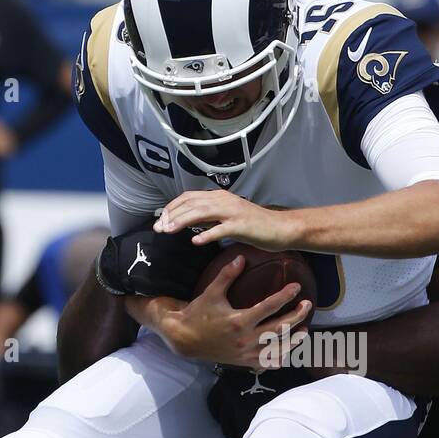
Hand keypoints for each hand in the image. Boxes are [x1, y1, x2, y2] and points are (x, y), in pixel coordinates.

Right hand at [149, 255, 311, 367]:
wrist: (185, 339)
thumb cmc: (198, 313)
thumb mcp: (211, 292)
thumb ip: (227, 275)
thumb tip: (241, 257)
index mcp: (239, 321)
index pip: (269, 307)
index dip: (285, 295)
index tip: (297, 286)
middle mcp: (245, 339)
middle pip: (279, 329)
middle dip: (296, 316)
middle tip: (307, 305)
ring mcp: (246, 353)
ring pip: (277, 349)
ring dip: (293, 340)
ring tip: (304, 330)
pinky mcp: (243, 362)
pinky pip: (266, 363)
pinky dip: (279, 359)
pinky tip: (287, 352)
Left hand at [153, 190, 296, 249]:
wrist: (280, 228)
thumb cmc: (254, 226)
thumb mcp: (228, 217)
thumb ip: (210, 217)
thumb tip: (190, 221)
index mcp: (219, 197)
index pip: (189, 197)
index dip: (172, 207)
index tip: (161, 219)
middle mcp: (223, 200)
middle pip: (191, 204)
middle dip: (171, 215)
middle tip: (158, 228)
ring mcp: (232, 212)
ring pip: (201, 213)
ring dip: (181, 222)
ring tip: (168, 231)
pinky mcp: (241, 225)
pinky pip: (220, 229)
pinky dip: (206, 234)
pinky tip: (195, 241)